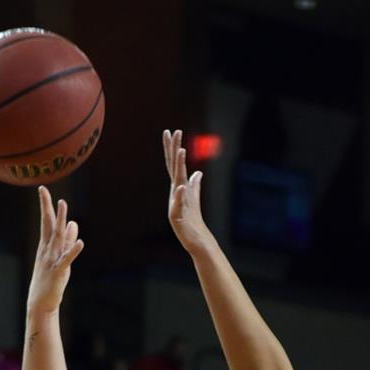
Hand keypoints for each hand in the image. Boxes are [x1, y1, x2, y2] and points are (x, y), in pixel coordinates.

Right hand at [28, 186, 84, 316]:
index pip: (46, 222)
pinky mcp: (58, 271)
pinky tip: (80, 242)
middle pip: (48, 225)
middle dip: (47, 207)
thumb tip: (73, 223)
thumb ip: (67, 240)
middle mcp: (47, 249)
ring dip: (61, 220)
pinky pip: (66, 259)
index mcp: (46, 245)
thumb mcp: (59, 256)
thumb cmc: (49, 279)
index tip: (42, 190)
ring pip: (57, 237)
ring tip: (63, 205)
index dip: (46, 206)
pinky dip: (73, 250)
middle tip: (44, 191)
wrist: (41, 301)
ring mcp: (52, 259)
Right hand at [162, 129, 214, 251]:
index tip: (172, 131)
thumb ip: (195, 185)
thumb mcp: (194, 198)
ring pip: (176, 180)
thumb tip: (197, 173)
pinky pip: (178, 203)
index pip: (174, 163)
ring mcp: (175, 201)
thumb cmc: (192, 219)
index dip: (173, 147)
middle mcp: (175, 191)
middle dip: (173, 148)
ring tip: (180, 151)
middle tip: (172, 131)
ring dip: (178, 166)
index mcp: (178, 185)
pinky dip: (179, 195)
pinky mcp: (177, 215)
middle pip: (173, 166)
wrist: (194, 238)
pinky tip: (181, 186)